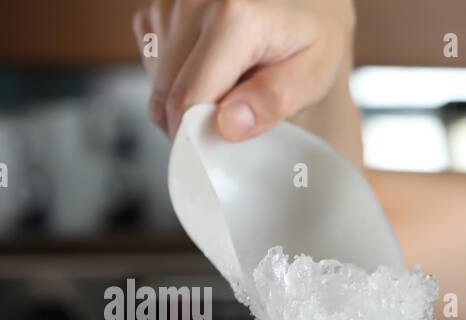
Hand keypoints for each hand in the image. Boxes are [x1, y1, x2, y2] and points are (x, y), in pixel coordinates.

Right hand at [132, 0, 357, 152]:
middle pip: (167, 93)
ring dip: (184, 101)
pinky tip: (210, 71)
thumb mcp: (313, 75)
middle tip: (231, 130)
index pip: (188, 99)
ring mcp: (173, 1)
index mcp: (232, 15)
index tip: (216, 158)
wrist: (307, 3)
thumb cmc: (313, 40)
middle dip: (191, 123)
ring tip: (229, 92)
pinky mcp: (161, 7)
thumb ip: (272, 100)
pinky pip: (152, 62)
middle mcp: (195, 1)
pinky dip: (175, 78)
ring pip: (156, 81)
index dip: (196, 138)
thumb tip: (226, 125)